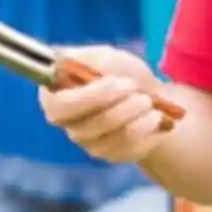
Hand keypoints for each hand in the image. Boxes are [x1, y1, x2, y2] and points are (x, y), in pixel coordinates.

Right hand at [39, 46, 171, 163]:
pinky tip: (156, 118)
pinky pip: (129, 150)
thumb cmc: (117, 71)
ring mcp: (88, 142)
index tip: (116, 82)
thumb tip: (94, 70)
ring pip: (111, 140)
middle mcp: (67, 124)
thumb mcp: (106, 56)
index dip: (89, 97)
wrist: (143, 93)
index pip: (59, 107)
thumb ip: (97, 62)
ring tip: (152, 104)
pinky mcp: (111, 154)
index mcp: (55, 95)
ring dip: (136, 121)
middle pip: (87, 128)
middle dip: (120, 110)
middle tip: (143, 96)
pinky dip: (147, 132)